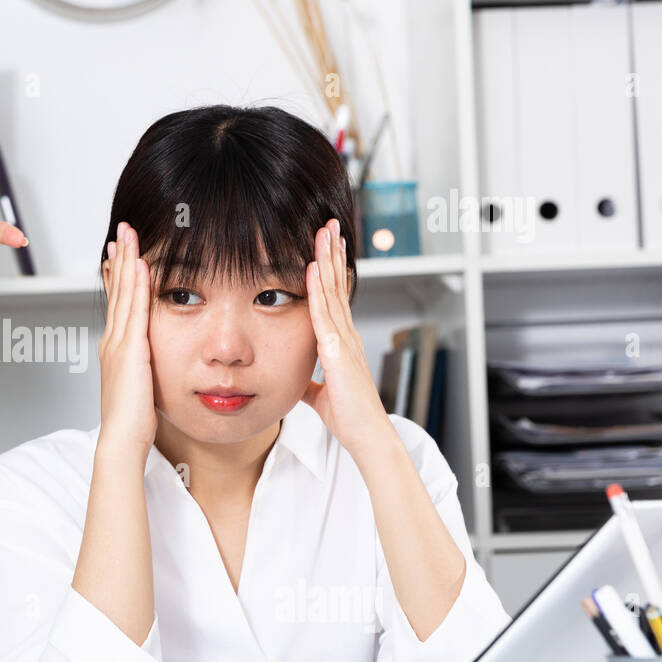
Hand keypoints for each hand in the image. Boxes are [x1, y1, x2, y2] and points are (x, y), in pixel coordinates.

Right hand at [98, 221, 156, 457]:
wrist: (121, 438)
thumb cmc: (132, 421)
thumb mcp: (139, 386)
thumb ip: (142, 368)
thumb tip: (149, 360)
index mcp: (115, 348)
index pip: (118, 302)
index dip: (118, 275)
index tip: (119, 253)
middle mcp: (112, 340)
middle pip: (117, 289)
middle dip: (120, 258)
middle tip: (122, 231)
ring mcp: (119, 342)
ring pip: (124, 292)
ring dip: (127, 261)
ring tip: (129, 235)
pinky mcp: (130, 348)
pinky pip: (135, 308)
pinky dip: (137, 284)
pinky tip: (140, 264)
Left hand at [300, 218, 390, 456]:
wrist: (368, 436)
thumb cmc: (349, 418)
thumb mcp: (319, 395)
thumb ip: (308, 383)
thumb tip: (294, 381)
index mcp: (342, 342)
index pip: (334, 298)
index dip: (329, 271)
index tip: (325, 247)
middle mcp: (347, 335)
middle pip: (336, 286)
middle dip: (331, 254)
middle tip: (328, 225)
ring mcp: (345, 341)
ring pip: (333, 293)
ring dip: (327, 261)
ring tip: (324, 232)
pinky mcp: (339, 353)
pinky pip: (325, 316)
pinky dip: (317, 291)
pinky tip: (311, 270)